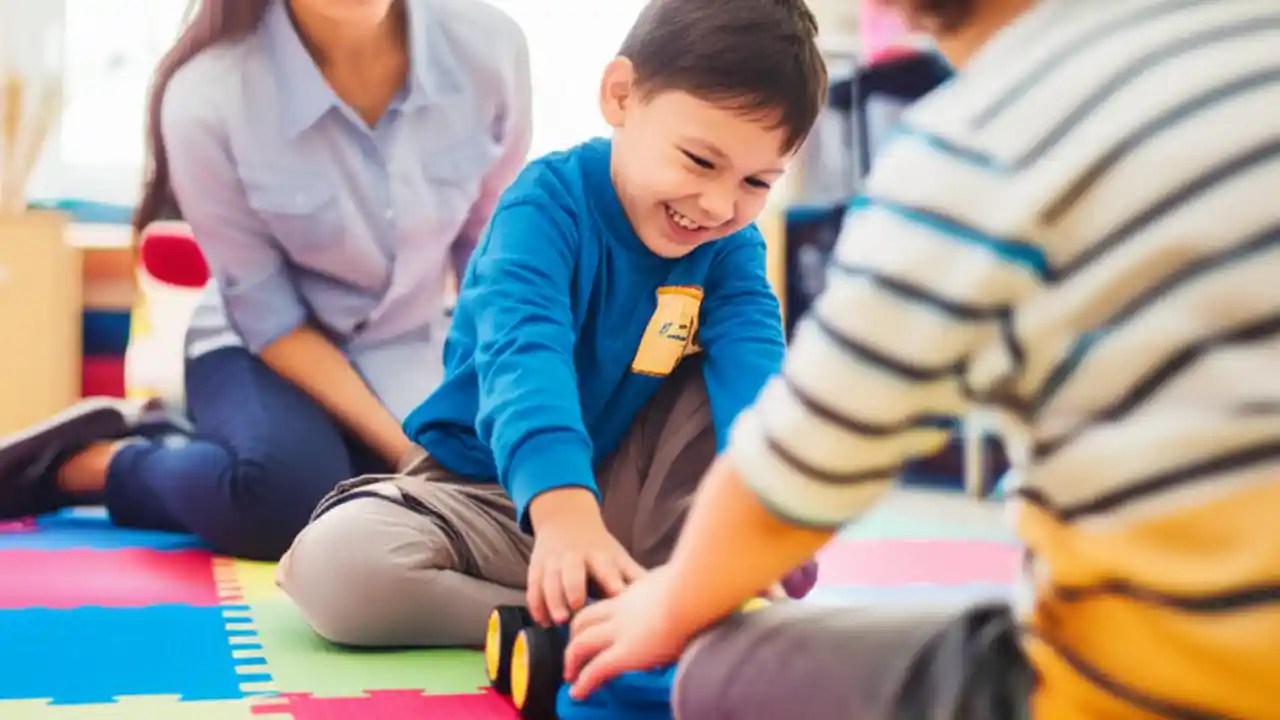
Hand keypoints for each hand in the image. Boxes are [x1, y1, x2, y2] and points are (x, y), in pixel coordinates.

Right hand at [527, 488, 645, 625]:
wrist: (566, 520)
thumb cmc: (600, 549)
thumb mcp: (618, 559)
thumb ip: (635, 578)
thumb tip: (670, 595)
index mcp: (599, 556)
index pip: (605, 567)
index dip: (609, 579)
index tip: (616, 593)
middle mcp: (575, 558)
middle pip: (572, 572)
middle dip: (572, 588)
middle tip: (575, 609)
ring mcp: (554, 562)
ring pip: (549, 580)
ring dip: (552, 600)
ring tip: (556, 620)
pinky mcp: (537, 567)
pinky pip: (533, 586)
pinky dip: (536, 604)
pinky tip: (541, 621)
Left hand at [563, 566, 694, 699]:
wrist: (693, 593)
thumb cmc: (698, 585)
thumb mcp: (682, 580)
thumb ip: (679, 586)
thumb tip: (697, 591)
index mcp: (635, 593)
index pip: (607, 604)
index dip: (596, 617)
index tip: (597, 630)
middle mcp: (621, 610)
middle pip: (584, 619)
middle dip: (575, 636)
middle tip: (575, 653)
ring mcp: (620, 631)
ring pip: (581, 644)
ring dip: (572, 660)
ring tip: (571, 675)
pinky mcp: (625, 653)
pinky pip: (595, 669)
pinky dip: (583, 683)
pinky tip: (578, 693)